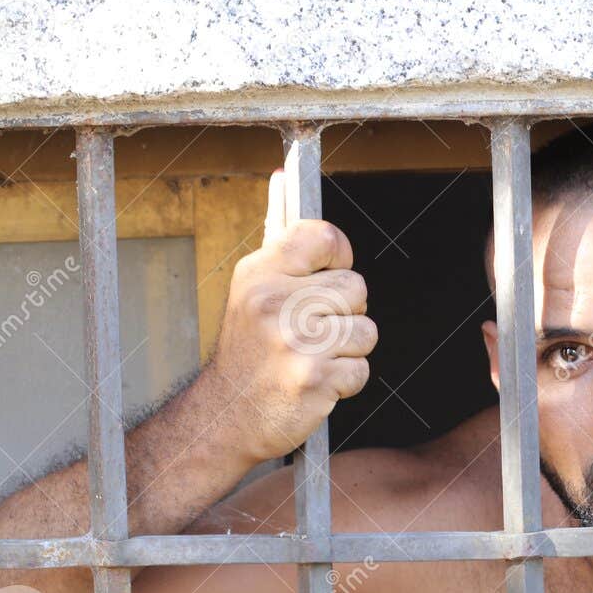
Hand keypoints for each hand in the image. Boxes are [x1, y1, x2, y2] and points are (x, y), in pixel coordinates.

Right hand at [205, 170, 376, 463]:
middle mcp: (274, 302)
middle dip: (345, 314)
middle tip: (310, 332)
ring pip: (366, 331)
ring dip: (348, 350)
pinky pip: (361, 369)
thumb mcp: (252, 286)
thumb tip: (284, 178)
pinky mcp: (313, 379)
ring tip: (312, 358)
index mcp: (261, 272)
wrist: (226, 414)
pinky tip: (314, 383)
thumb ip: (277, 236)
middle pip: (356, 289)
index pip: (326, 237)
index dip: (339, 257)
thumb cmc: (249, 348)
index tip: (327, 275)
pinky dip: (346, 381)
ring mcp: (294, 342)